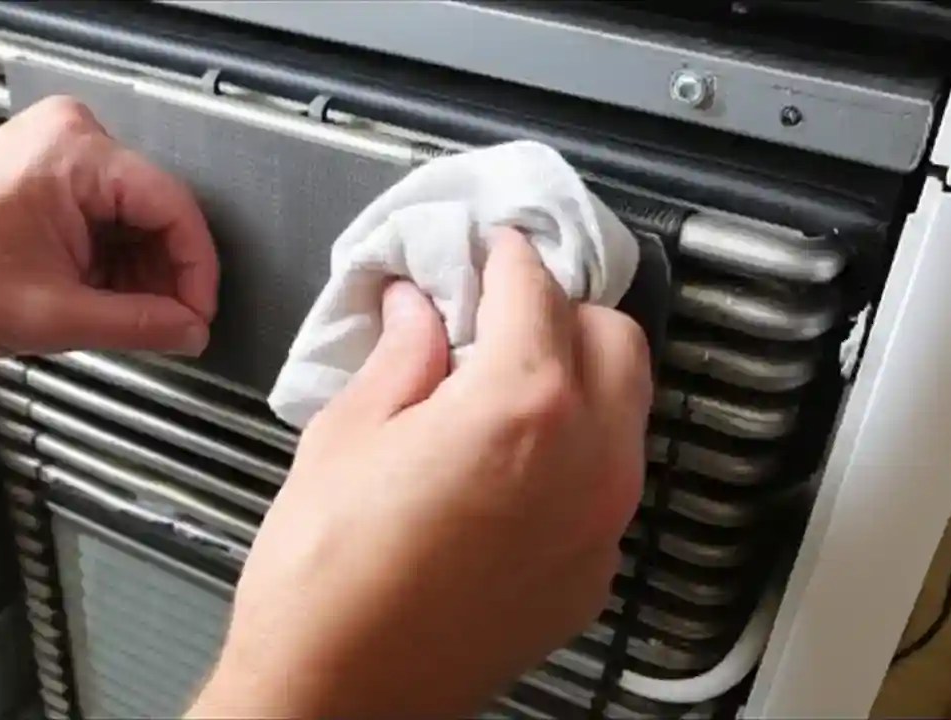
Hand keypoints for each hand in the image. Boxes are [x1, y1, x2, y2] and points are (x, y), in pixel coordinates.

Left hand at [0, 96, 216, 358]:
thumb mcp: (52, 316)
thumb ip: (138, 325)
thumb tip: (190, 331)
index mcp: (78, 153)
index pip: (174, 208)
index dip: (197, 271)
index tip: (199, 317)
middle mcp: (71, 137)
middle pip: (154, 211)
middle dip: (164, 276)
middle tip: (167, 329)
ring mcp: (54, 150)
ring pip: (130, 218)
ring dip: (135, 273)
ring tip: (123, 321)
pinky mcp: (42, 171)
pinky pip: (101, 216)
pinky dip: (107, 262)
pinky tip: (97, 300)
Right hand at [188, 229, 651, 717]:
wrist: (337, 696)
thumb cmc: (325, 577)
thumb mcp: (346, 436)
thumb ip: (401, 356)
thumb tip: (419, 311)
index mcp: (520, 407)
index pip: (537, 290)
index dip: (508, 256)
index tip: (493, 247)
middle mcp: (586, 461)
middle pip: (614, 338)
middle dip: (562, 309)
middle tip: (501, 313)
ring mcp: (599, 524)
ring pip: (625, 410)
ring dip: (579, 376)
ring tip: (505, 384)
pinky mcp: (591, 574)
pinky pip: (608, 482)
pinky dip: (575, 450)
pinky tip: (511, 464)